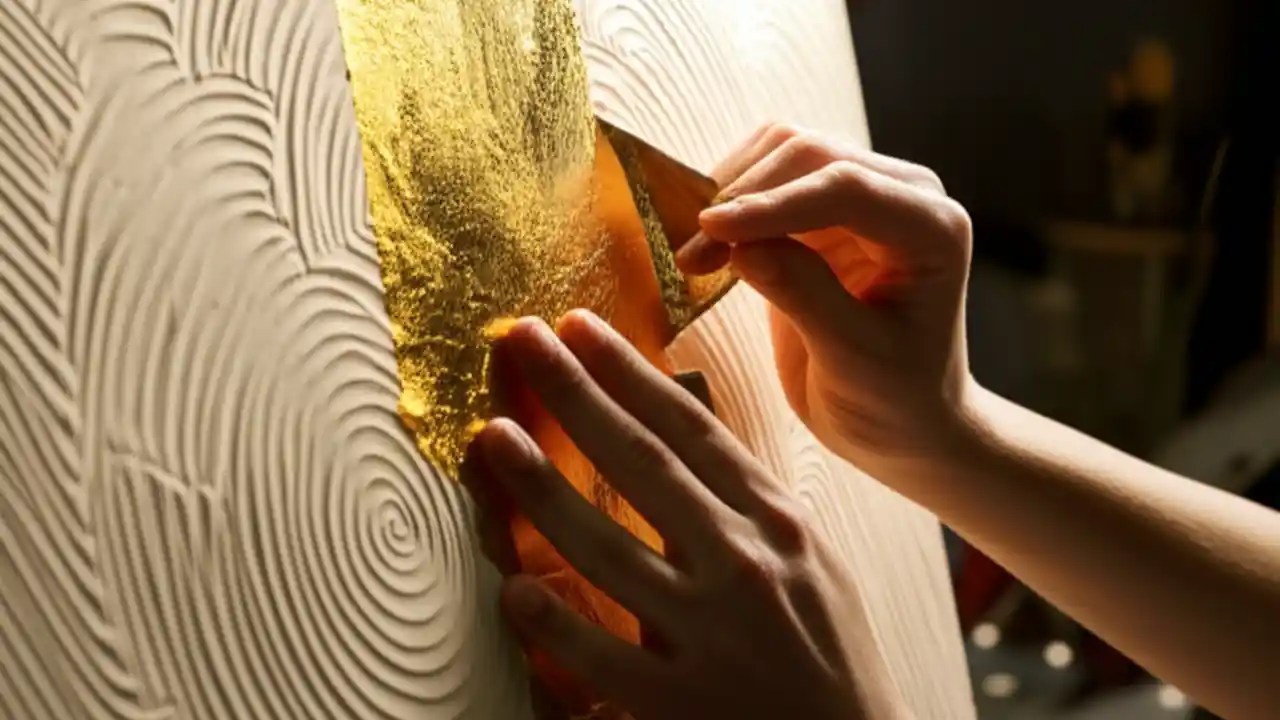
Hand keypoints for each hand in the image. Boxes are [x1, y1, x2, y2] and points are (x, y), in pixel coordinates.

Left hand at [461, 312, 907, 719]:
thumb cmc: (830, 651)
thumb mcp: (813, 559)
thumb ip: (751, 502)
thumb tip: (685, 434)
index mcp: (778, 522)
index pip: (692, 429)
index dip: (630, 374)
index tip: (582, 328)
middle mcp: (745, 564)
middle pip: (644, 463)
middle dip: (577, 395)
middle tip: (524, 340)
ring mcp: (713, 634)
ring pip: (610, 548)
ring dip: (543, 490)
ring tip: (493, 439)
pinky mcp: (683, 703)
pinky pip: (606, 658)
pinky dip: (558, 625)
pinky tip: (515, 589)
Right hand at [680, 123, 973, 468]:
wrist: (901, 422)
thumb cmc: (894, 399)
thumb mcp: (853, 361)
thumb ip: (805, 296)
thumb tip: (741, 246)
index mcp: (932, 229)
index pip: (847, 189)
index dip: (773, 204)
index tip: (710, 229)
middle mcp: (903, 195)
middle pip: (810, 154)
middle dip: (744, 196)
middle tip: (691, 257)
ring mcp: (864, 194)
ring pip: (783, 151)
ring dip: (730, 193)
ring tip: (696, 257)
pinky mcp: (823, 208)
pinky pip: (768, 179)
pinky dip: (731, 204)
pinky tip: (710, 248)